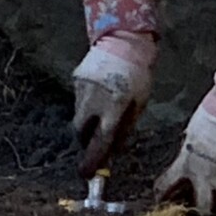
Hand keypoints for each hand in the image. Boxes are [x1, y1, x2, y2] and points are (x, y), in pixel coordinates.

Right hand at [71, 33, 154, 176]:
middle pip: (80, 132)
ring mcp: (82, 88)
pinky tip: (99, 95)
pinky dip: (86, 104)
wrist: (124, 40)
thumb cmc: (138, 74)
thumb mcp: (139, 103)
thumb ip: (125, 127)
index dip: (94, 159)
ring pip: (78, 115)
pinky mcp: (76, 79)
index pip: (101, 140)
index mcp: (113, 106)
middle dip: (84, 142)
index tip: (86, 175)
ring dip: (87, 122)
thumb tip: (114, 150)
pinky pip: (79, 99)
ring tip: (101, 113)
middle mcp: (93, 99)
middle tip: (92, 144)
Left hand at [154, 68, 215, 215]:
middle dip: (202, 209)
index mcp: (186, 163)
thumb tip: (193, 153)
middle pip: (203, 208)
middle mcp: (205, 176)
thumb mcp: (192, 133)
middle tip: (203, 204)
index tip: (161, 197)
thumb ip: (190, 149)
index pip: (165, 186)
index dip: (161, 194)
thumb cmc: (212, 113)